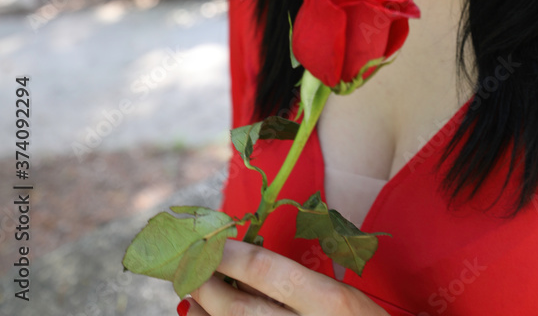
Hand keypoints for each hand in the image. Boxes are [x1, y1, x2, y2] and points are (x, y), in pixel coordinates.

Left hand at [177, 238, 389, 314]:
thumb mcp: (342, 298)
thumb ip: (297, 283)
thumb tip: (241, 260)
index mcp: (331, 303)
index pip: (268, 272)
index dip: (231, 255)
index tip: (208, 240)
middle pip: (239, 310)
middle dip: (205, 286)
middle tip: (185, 267)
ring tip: (191, 297)